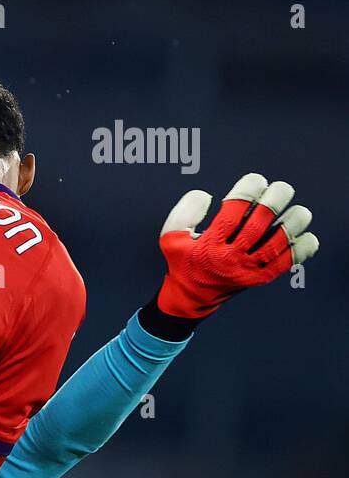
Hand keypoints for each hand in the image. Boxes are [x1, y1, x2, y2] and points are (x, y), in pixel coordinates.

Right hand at [156, 173, 318, 318]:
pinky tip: (307, 237)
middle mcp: (228, 260)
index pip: (231, 216)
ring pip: (275, 246)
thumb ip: (185, 212)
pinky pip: (283, 266)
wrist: (190, 298)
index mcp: (208, 247)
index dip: (246, 194)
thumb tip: (206, 195)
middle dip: (273, 203)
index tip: (256, 180)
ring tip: (300, 211)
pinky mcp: (257, 280)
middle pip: (257, 228)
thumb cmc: (183, 261)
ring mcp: (246, 272)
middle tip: (282, 188)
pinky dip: (299, 252)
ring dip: (292, 227)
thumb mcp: (171, 237)